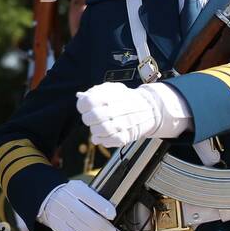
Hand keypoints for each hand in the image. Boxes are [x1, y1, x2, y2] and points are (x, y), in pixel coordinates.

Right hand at [37, 179, 117, 230]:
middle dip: (102, 226)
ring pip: (79, 227)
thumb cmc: (71, 195)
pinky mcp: (56, 224)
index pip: (91, 197)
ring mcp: (60, 212)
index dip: (103, 207)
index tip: (112, 215)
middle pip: (86, 215)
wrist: (49, 198)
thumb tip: (111, 212)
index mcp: (75, 188)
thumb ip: (94, 198)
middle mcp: (66, 199)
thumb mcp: (81, 189)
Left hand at [75, 82, 190, 148]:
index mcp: (111, 96)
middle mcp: (116, 110)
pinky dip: (103, 140)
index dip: (83, 105)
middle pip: (91, 118)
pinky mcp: (125, 137)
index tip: (86, 106)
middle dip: (88, 118)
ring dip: (95, 130)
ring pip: (98, 131)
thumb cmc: (127, 98)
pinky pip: (108, 142)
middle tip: (92, 117)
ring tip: (100, 125)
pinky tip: (105, 134)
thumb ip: (94, 91)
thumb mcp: (112, 88)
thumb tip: (80, 96)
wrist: (149, 108)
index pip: (87, 102)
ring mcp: (121, 125)